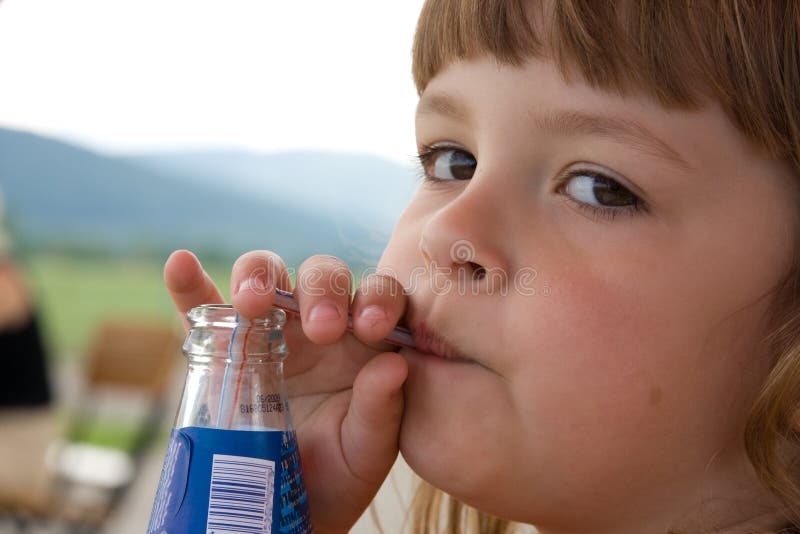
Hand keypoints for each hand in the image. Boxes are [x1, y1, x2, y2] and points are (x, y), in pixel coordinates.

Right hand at [164, 249, 407, 533]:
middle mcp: (320, 324)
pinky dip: (189, 287)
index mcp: (364, 341)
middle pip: (323, 276)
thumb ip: (382, 410)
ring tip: (252, 303)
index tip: (372, 328)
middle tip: (320, 327)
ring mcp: (269, 331)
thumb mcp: (367, 450)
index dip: (378, 299)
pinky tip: (180, 265)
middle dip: (322, 291)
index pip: (378, 295)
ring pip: (268, 277)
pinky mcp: (223, 349)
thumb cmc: (340, 473)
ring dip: (260, 276)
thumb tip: (394, 364)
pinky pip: (203, 308)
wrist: (288, 507)